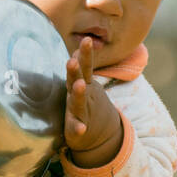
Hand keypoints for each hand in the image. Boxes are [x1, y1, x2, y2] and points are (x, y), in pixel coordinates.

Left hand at [63, 37, 123, 164]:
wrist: (103, 136)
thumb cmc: (87, 105)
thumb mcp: (84, 86)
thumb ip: (80, 69)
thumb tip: (76, 51)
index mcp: (83, 85)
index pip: (84, 67)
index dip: (84, 54)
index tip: (87, 39)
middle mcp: (84, 97)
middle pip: (79, 81)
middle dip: (76, 71)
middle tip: (72, 60)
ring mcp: (82, 113)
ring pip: (79, 103)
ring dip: (79, 94)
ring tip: (79, 85)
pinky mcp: (78, 130)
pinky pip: (78, 129)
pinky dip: (79, 128)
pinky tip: (81, 128)